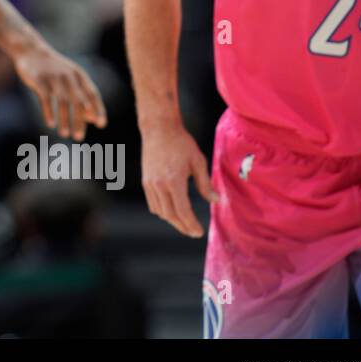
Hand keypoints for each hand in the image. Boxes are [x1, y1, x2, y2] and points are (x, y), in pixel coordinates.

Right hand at [14, 43, 105, 139]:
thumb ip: (82, 97)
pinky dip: (49, 112)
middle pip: (78, 101)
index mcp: (79, 76)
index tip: (101, 125)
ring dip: (64, 120)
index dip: (98, 109)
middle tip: (78, 137)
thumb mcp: (70, 79)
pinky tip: (50, 124)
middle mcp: (68, 76)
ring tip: (64, 134)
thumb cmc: (53, 69)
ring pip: (62, 101)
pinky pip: (45, 98)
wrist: (30, 50)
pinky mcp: (38, 79)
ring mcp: (53, 77)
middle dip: (79, 120)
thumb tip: (93, 119)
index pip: (92, 94)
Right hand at [141, 118, 217, 237]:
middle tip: (193, 232)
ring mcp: (149, 184)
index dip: (191, 224)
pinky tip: (172, 211)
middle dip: (182, 226)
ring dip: (172, 220)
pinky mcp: (145, 181)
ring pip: (160, 211)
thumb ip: (205, 184)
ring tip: (184, 223)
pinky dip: (163, 211)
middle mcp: (159, 185)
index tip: (199, 233)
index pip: (183, 211)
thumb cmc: (181, 143)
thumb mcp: (198, 161)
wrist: (158, 128)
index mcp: (174, 181)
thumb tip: (215, 201)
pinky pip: (153, 204)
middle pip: (170, 215)